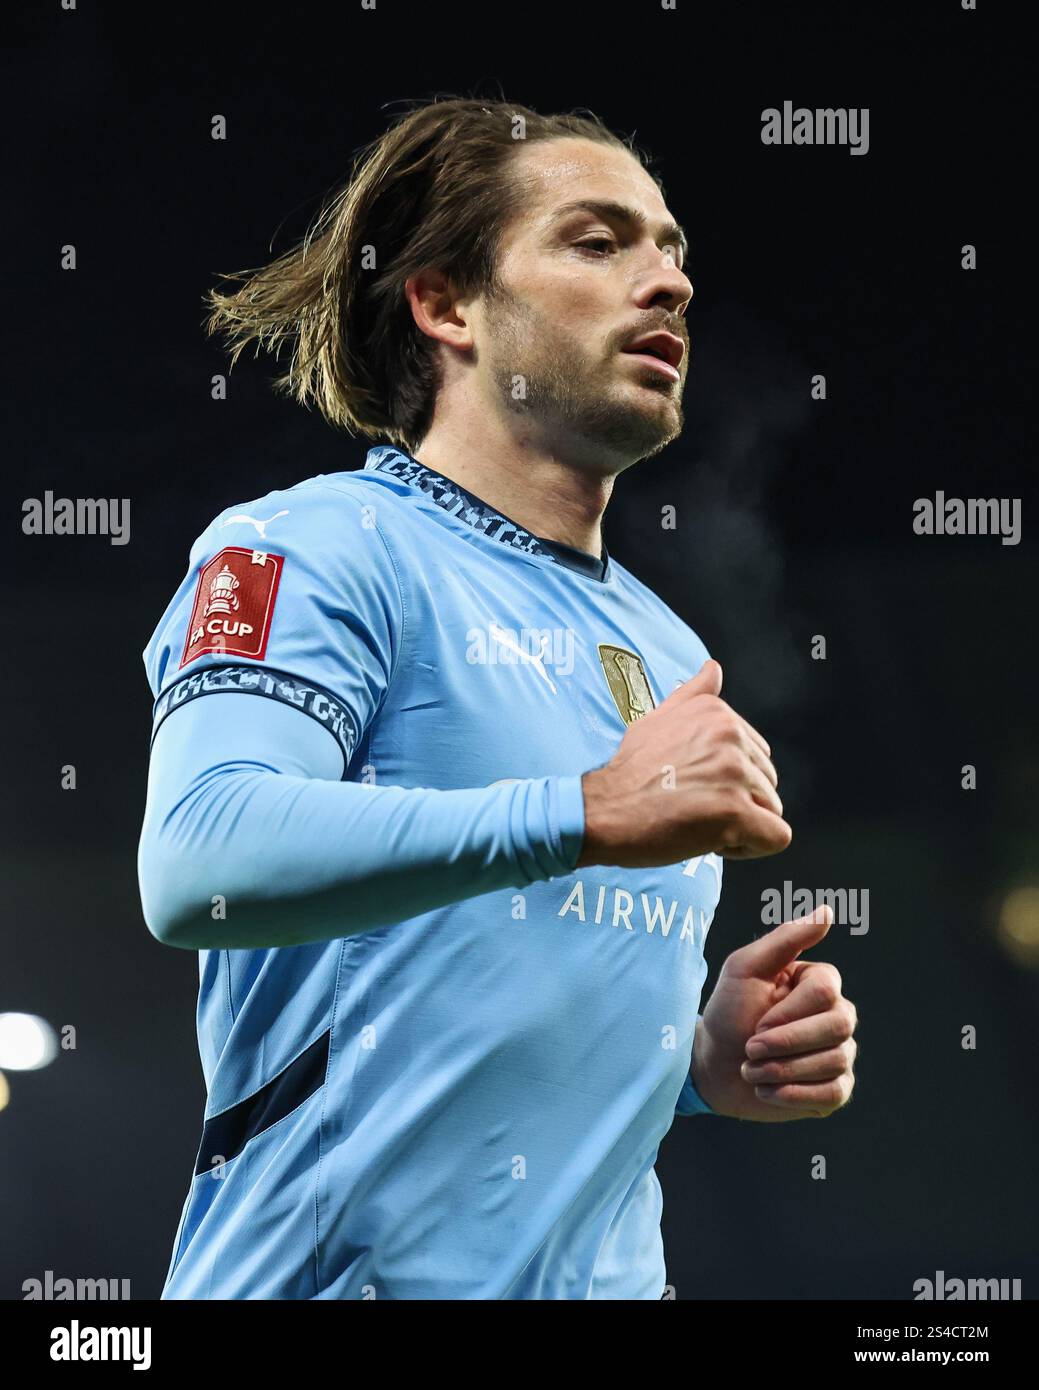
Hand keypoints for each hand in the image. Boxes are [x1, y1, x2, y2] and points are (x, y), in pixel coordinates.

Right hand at [577, 659, 790, 867]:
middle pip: (768, 783)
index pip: (757, 755)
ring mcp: (735, 774)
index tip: (693, 785)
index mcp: (719, 714)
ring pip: (771, 810)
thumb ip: (694, 694)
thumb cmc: (628, 771)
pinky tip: (714, 841)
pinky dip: (750, 847)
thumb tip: (714, 668)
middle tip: (692, 806)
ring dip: (739, 825)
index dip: (729, 780)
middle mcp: (732, 737)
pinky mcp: (736, 812)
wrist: (602, 809)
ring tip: (697, 822)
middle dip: (737, 801)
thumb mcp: (658, 718)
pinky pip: (775, 836)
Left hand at [690, 904, 857, 1120]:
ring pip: (835, 1061)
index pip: (825, 991)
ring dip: (782, 1070)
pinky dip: (793, 1094)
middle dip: (786, 1043)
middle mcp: (838, 1015)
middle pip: (837, 1027)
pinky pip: (833, 1093)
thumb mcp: (745, 969)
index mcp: (821, 982)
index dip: (787, 1012)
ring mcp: (841, 1052)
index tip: (756, 1022)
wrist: (714, 1064)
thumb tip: (827, 911)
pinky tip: (767, 1090)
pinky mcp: (836, 1088)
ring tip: (752, 1070)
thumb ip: (785, 938)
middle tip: (750, 1049)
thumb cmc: (729, 1011)